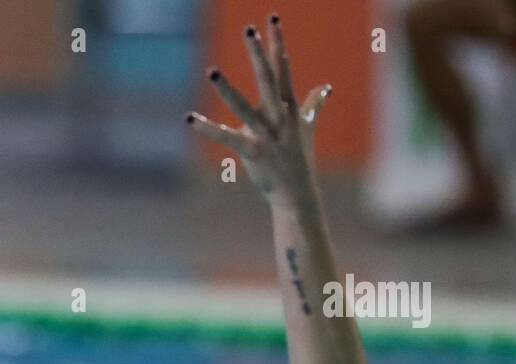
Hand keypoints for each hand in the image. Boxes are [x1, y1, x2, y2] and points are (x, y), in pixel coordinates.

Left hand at [186, 15, 331, 208]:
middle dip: (259, 53)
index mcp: (289, 106)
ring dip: (227, 89)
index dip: (276, 43)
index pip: (282, 67)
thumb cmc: (299, 158)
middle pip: (268, 78)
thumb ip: (315, 105)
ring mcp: (267, 134)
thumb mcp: (307, 127)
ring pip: (244, 106)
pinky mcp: (253, 152)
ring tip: (212, 71)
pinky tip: (189, 119)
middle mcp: (279, 116)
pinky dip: (208, 129)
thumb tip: (326, 88)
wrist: (297, 191)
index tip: (272, 19)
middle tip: (249, 29)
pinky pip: (227, 138)